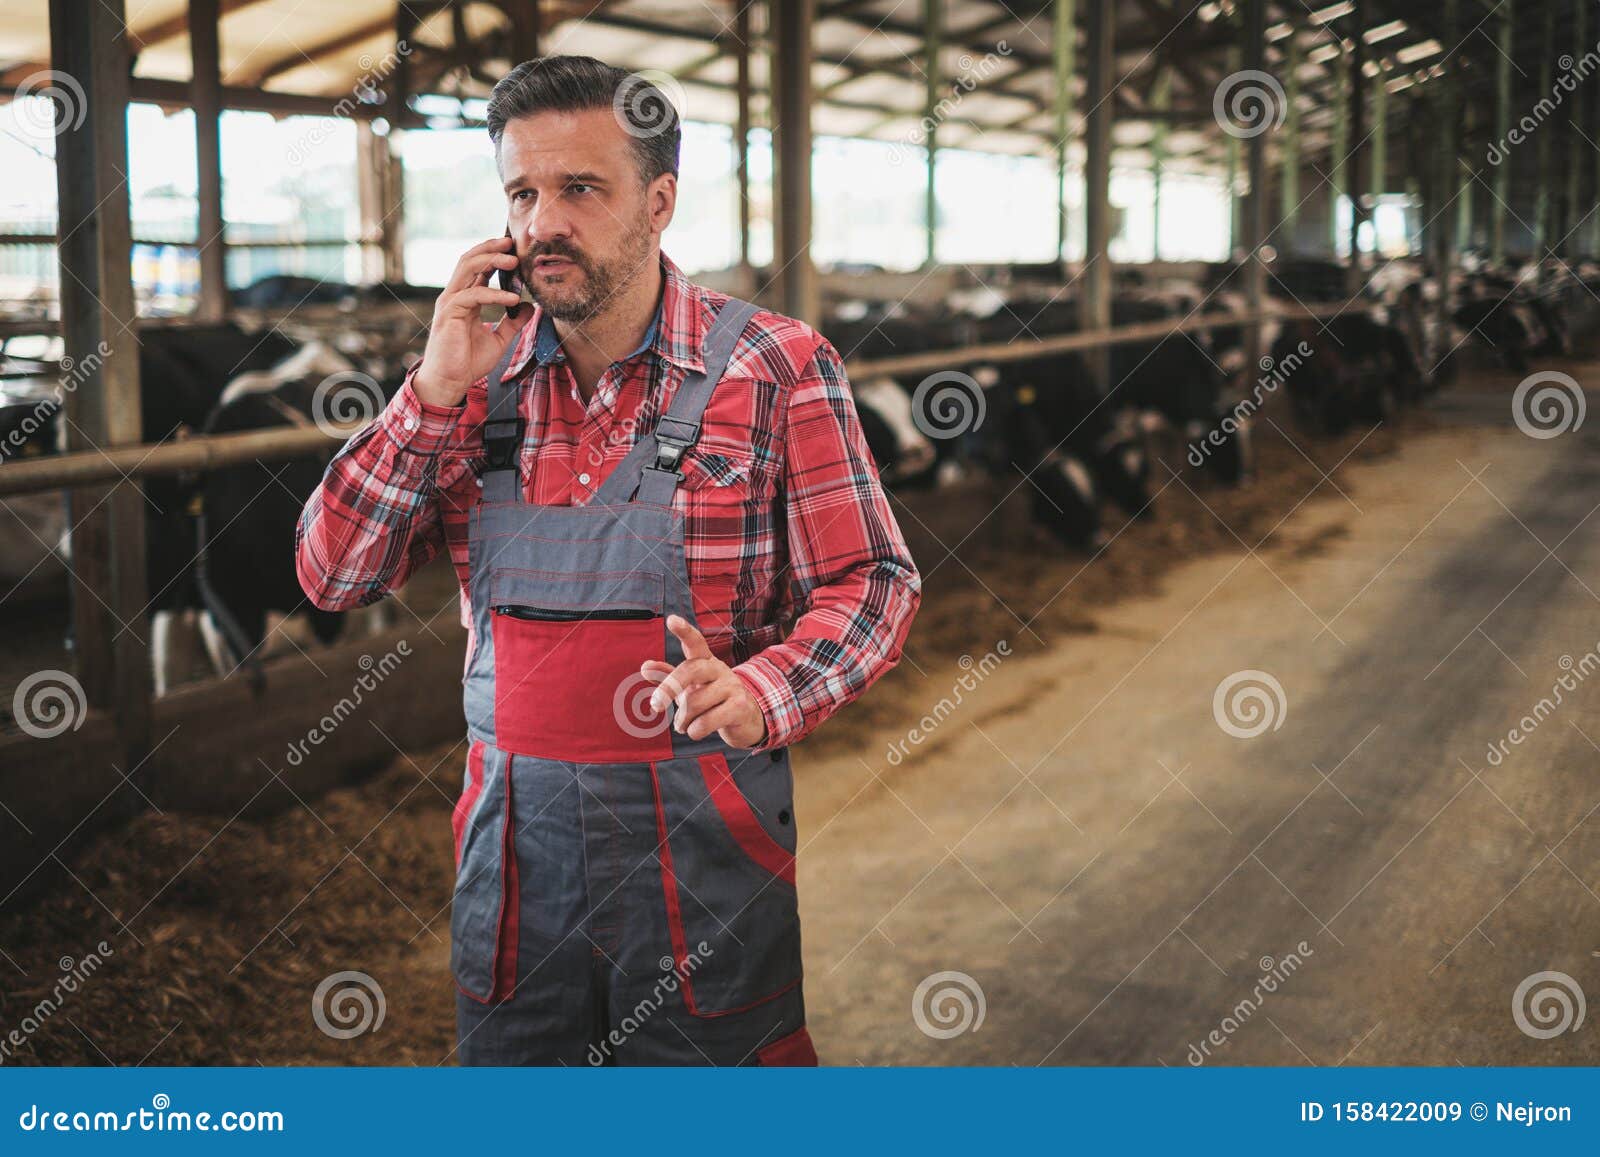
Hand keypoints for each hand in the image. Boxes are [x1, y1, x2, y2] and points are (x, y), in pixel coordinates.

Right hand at [412, 235, 525, 407]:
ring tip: (514, 261)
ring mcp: (450, 302)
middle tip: (512, 242)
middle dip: (491, 248)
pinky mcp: (449, 313)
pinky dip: (493, 294)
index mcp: (465, 298)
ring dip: (491, 260)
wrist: (451, 382)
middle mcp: (455, 295)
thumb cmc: (468, 362)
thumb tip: (531, 307)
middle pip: (470, 260)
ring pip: (467, 269)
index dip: (494, 254)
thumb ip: (513, 323)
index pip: (477, 268)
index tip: (514, 248)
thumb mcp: (500, 340)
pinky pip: (473, 295)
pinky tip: (512, 299)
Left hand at [641, 615, 768, 748]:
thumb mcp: (689, 687)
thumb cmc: (711, 699)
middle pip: (689, 671)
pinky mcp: (740, 706)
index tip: (671, 620)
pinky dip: (695, 730)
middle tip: (654, 706)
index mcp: (705, 661)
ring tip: (683, 726)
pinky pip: (706, 721)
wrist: (744, 718)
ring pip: (694, 703)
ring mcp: (732, 685)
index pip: (695, 642)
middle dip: (668, 689)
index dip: (684, 631)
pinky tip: (696, 731)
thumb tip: (644, 666)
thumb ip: (667, 676)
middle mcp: (719, 668)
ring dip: (682, 721)